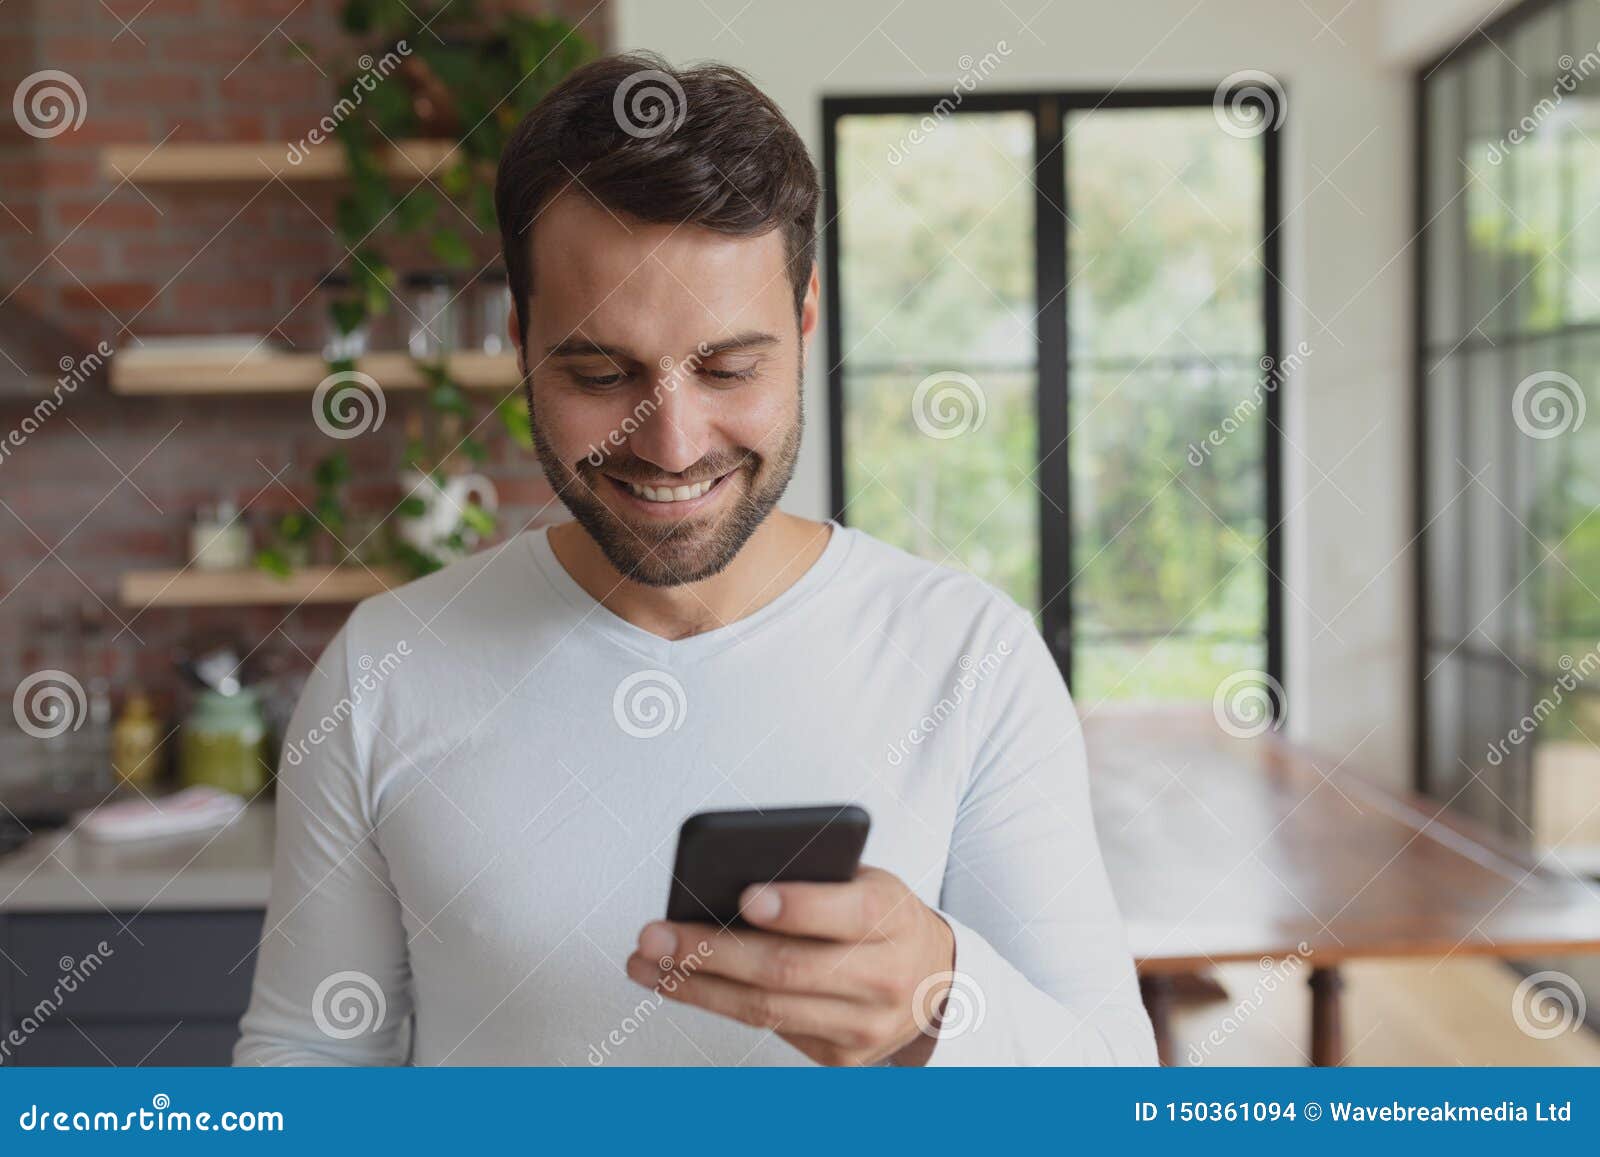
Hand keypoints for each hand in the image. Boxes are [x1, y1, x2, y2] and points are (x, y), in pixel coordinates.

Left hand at [626, 866, 956, 1065]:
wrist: (934, 979)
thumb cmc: (882, 915)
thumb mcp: (868, 882)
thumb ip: (817, 879)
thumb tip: (728, 883)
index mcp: (894, 920)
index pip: (848, 915)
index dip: (797, 907)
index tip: (745, 896)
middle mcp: (884, 979)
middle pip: (788, 970)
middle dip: (711, 952)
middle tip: (654, 934)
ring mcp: (863, 1027)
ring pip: (767, 1010)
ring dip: (696, 987)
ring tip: (646, 962)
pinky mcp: (841, 1058)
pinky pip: (770, 1031)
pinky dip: (719, 1004)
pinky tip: (682, 983)